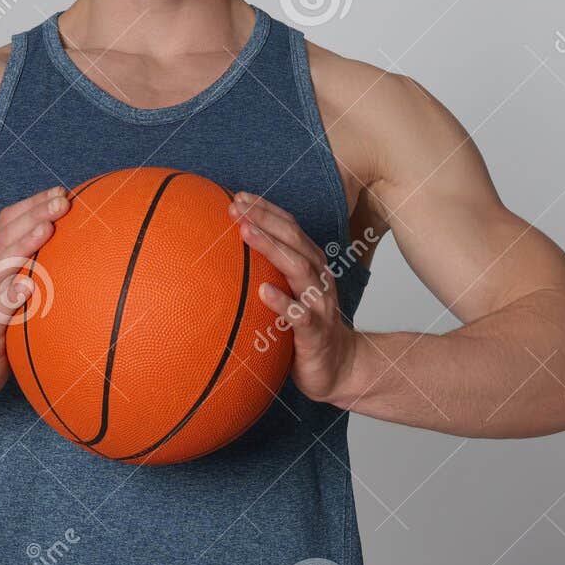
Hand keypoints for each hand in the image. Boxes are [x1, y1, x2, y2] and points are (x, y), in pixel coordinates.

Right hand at [0, 184, 70, 401]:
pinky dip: (10, 297)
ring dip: (23, 246)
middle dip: (34, 215)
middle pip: (6, 237)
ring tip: (46, 230)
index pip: (9, 223)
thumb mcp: (17, 291)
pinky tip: (27, 288)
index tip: (60, 192)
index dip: (32, 205)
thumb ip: (37, 269)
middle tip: (61, 201)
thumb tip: (80, 252)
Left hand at [227, 191, 359, 404]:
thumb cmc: (306, 328)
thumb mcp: (288, 294)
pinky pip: (301, 316)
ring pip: (298, 270)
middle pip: (294, 240)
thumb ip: (268, 273)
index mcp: (311, 265)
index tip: (239, 196)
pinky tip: (263, 292)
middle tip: (236, 207)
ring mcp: (319, 305)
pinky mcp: (316, 334)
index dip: (267, 210)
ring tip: (246, 233)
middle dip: (265, 220)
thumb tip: (224, 258)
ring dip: (271, 248)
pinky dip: (283, 303)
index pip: (290, 229)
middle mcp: (318, 279)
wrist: (340, 368)